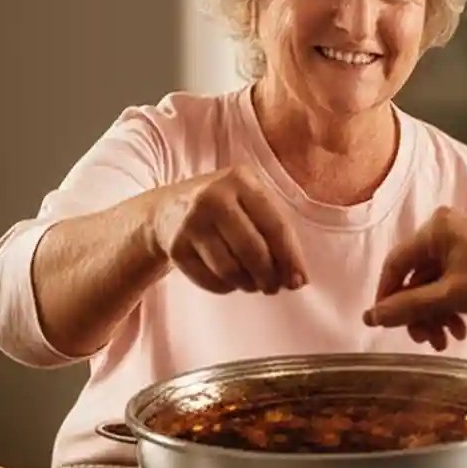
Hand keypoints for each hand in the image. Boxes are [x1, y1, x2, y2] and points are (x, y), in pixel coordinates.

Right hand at [147, 166, 307, 294]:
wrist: (167, 208)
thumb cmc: (224, 207)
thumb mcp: (248, 199)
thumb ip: (273, 230)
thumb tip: (295, 277)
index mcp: (241, 180)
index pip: (275, 226)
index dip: (291, 258)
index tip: (299, 280)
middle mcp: (214, 198)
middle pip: (253, 250)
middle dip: (269, 276)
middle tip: (274, 288)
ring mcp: (191, 222)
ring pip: (231, 269)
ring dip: (248, 284)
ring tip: (254, 283)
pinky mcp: (176, 248)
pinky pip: (210, 281)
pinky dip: (226, 287)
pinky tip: (231, 280)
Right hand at [363, 207, 466, 347]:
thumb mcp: (450, 297)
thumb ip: (408, 306)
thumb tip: (370, 317)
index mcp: (436, 229)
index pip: (395, 264)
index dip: (386, 297)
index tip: (382, 325)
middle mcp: (445, 230)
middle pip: (414, 278)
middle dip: (417, 312)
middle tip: (425, 340)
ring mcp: (460, 244)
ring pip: (431, 286)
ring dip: (434, 315)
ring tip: (445, 341)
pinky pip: (448, 284)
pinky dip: (449, 308)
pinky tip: (458, 330)